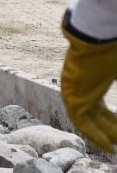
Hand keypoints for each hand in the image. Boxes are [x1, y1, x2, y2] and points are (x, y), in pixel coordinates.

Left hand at [61, 14, 116, 150]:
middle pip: (94, 115)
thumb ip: (115, 82)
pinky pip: (79, 120)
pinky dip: (93, 133)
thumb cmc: (112, 48)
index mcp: (93, 82)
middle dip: (108, 130)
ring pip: (87, 119)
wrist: (97, 35)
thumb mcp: (116, 71)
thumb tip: (116, 91)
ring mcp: (74, 90)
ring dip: (101, 134)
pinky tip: (107, 144)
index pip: (100, 108)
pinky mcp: (70, 93)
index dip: (111, 122)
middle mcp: (81, 87)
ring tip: (114, 147)